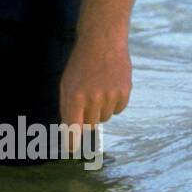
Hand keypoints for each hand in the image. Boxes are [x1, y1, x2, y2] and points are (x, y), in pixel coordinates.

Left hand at [58, 33, 131, 153]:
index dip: (72, 141)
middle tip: (87, 99)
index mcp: (74, 95)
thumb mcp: (67, 83)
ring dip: (101, 109)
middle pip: (90, 125)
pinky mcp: (124, 92)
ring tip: (98, 88)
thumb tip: (71, 131)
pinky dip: (114, 103)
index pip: (73, 127)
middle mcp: (92, 98)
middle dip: (87, 117)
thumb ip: (68, 107)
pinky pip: (118, 110)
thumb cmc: (81, 64)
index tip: (71, 151)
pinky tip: (110, 86)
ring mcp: (110, 95)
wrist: (103, 41)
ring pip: (105, 118)